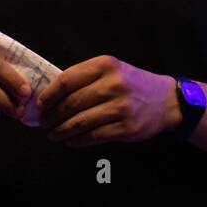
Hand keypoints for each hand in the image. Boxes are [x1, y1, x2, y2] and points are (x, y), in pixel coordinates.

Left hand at [37, 55, 179, 145]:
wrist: (167, 101)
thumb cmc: (132, 84)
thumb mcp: (112, 70)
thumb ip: (85, 77)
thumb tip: (51, 95)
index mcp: (105, 65)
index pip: (67, 80)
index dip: (49, 95)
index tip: (39, 105)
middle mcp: (113, 84)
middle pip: (71, 103)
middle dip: (52, 116)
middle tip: (44, 123)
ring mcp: (120, 107)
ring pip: (80, 122)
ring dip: (61, 131)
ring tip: (53, 134)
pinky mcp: (126, 128)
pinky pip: (93, 136)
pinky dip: (77, 140)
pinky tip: (70, 141)